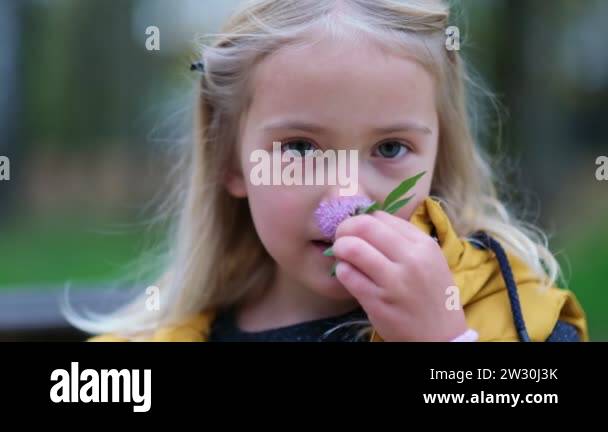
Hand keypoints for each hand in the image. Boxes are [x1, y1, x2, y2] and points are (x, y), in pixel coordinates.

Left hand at [332, 210, 466, 340]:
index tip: (357, 231)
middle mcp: (411, 260)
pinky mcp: (378, 302)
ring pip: (352, 248)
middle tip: (342, 239)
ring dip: (340, 249)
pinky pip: (347, 275)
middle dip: (345, 229)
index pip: (381, 217)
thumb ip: (402, 240)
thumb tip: (364, 223)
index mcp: (423, 245)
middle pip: (364, 226)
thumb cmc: (430, 295)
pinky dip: (341, 271)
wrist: (440, 336)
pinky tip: (348, 275)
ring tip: (342, 256)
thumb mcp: (428, 260)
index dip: (362, 220)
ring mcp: (394, 282)